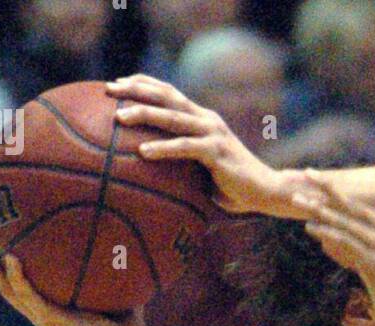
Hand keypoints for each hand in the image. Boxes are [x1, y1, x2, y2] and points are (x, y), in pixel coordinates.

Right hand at [0, 233, 144, 325]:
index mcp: (52, 310)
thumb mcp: (120, 299)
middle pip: (5, 285)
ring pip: (7, 289)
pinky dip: (17, 277)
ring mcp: (43, 317)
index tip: (2, 241)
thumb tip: (132, 254)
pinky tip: (13, 257)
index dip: (8, 267)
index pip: (22, 286)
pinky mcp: (49, 319)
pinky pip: (27, 295)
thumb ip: (118, 279)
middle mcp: (42, 314)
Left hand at [106, 74, 287, 215]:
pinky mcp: (217, 151)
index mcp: (203, 119)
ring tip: (119, 118)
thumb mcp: (203, 169)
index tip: (117, 84)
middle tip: (108, 89)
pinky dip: (163, 148)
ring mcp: (213, 133)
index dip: (142, 83)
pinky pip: (185, 147)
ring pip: (172, 116)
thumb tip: (152, 174)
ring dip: (144, 114)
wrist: (266, 193)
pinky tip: (144, 152)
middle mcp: (207, 119)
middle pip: (166, 95)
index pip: (169, 91)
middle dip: (135, 89)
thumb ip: (183, 162)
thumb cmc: (234, 187)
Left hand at [295, 175, 374, 325]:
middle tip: (305, 173)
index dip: (337, 191)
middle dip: (326, 189)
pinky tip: (310, 227)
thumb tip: (331, 246)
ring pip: (346, 222)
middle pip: (351, 206)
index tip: (318, 178)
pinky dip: (327, 233)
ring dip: (319, 209)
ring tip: (297, 200)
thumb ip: (358, 251)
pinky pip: (347, 242)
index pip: (359, 205)